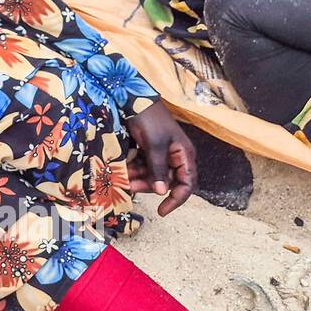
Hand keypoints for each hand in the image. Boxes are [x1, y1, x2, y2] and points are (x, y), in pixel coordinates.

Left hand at [126, 101, 196, 216]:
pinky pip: (144, 167)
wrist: (133, 98)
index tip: (162, 211)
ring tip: (123, 177)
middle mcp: (176, 157)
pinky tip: (123, 170)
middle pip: (167, 181)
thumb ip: (158, 169)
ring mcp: (162, 154)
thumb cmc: (149, 120)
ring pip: (153, 176)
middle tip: (130, 186)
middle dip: (149, 186)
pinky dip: (135, 170)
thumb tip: (163, 192)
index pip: (187, 184)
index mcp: (184, 155)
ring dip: (139, 179)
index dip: (177, 199)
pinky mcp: (149, 151)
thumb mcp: (154, 145)